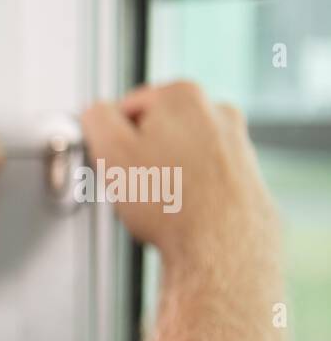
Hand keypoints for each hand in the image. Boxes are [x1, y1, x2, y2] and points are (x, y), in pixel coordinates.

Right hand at [80, 81, 279, 273]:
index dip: (111, 139)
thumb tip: (96, 113)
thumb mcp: (111, 152)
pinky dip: (184, 189)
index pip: (126, 108)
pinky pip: (199, 174)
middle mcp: (215, 110)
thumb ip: (96, 119)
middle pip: (155, 128)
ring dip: (161, 174)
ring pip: (177, 152)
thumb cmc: (172, 203)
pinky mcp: (244, 171)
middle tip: (130, 185)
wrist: (221, 246)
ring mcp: (234, 140)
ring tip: (155, 203)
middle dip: (138, 155)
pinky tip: (177, 210)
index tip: (111, 162)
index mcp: (181, 95)